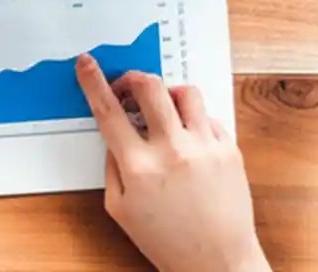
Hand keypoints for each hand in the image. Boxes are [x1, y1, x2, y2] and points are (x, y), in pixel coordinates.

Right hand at [75, 56, 270, 271]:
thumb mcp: (120, 209)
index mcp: (139, 168)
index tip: (88, 64)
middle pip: (149, 87)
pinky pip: (208, 115)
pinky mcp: (229, 149)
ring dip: (167, 93)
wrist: (218, 262)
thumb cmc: (169, 242)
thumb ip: (112, 166)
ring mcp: (204, 147)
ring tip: (162, 110)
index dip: (94, 82)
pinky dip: (193, 118)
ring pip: (184, 91)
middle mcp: (173, 151)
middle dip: (132, 78)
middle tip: (127, 87)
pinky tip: (187, 136)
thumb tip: (114, 134)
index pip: (109, 112)